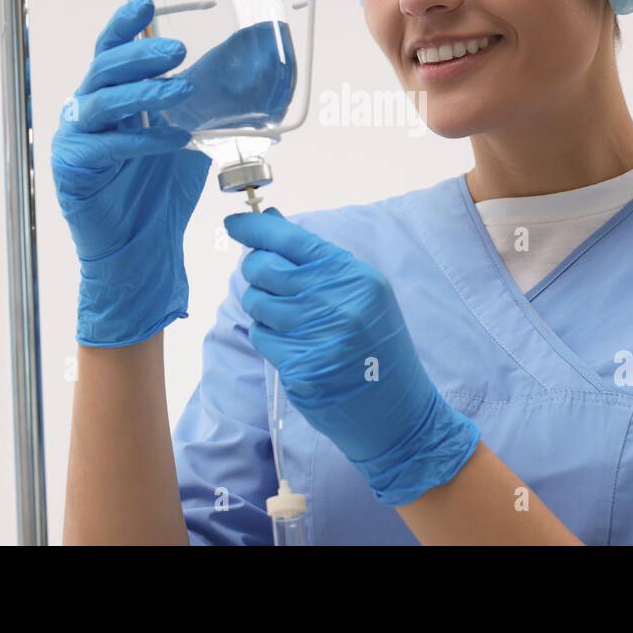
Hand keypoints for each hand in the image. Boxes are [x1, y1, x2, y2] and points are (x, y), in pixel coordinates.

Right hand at [51, 0, 211, 346]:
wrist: (140, 248)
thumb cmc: (159, 192)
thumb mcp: (185, 138)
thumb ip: (196, 109)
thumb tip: (240, 76)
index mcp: (111, 98)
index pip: (112, 51)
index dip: (125, 25)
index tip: (143, 0)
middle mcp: (87, 112)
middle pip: (104, 69)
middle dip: (140, 54)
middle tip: (178, 48)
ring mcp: (76, 140)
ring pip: (102, 103)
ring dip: (144, 92)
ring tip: (183, 88)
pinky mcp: (73, 170)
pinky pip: (107, 148)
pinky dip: (142, 142)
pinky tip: (174, 140)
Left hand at [224, 207, 480, 505]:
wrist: (398, 412)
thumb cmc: (377, 346)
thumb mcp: (361, 293)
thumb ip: (316, 260)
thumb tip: (271, 220)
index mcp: (354, 276)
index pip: (294, 240)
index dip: (257, 229)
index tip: (233, 223)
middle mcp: (336, 300)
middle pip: (265, 269)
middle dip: (256, 271)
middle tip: (268, 281)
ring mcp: (316, 334)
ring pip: (257, 303)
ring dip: (263, 308)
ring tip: (290, 319)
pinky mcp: (299, 365)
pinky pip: (261, 336)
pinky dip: (268, 337)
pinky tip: (294, 345)